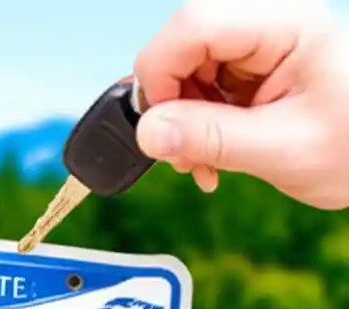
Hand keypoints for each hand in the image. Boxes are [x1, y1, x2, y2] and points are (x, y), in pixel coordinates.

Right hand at [133, 0, 348, 207]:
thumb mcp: (284, 150)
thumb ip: (210, 138)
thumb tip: (147, 132)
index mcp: (287, 24)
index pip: (193, 25)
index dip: (161, 74)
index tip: (162, 127)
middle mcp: (270, 21)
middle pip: (181, 43)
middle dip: (170, 101)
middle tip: (182, 152)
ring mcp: (258, 42)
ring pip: (182, 65)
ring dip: (180, 118)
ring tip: (203, 159)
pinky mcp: (250, 65)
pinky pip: (198, 82)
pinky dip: (194, 121)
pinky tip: (211, 151)